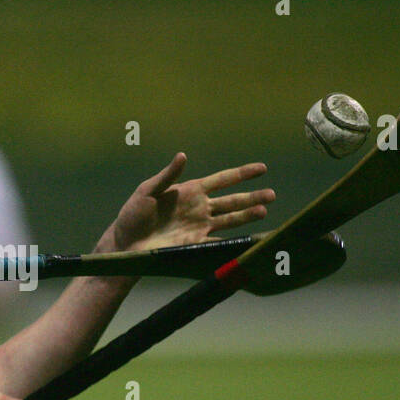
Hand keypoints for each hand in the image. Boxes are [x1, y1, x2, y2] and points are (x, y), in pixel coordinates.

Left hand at [108, 153, 274, 252]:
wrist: (126, 243)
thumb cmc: (133, 214)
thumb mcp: (147, 191)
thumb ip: (167, 176)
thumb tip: (183, 155)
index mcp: (190, 190)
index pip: (222, 180)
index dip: (242, 174)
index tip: (262, 168)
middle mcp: (200, 207)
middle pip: (233, 200)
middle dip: (253, 197)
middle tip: (273, 194)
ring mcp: (200, 226)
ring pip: (231, 219)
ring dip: (248, 215)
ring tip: (265, 211)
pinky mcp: (197, 243)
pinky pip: (221, 241)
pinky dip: (236, 242)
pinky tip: (250, 240)